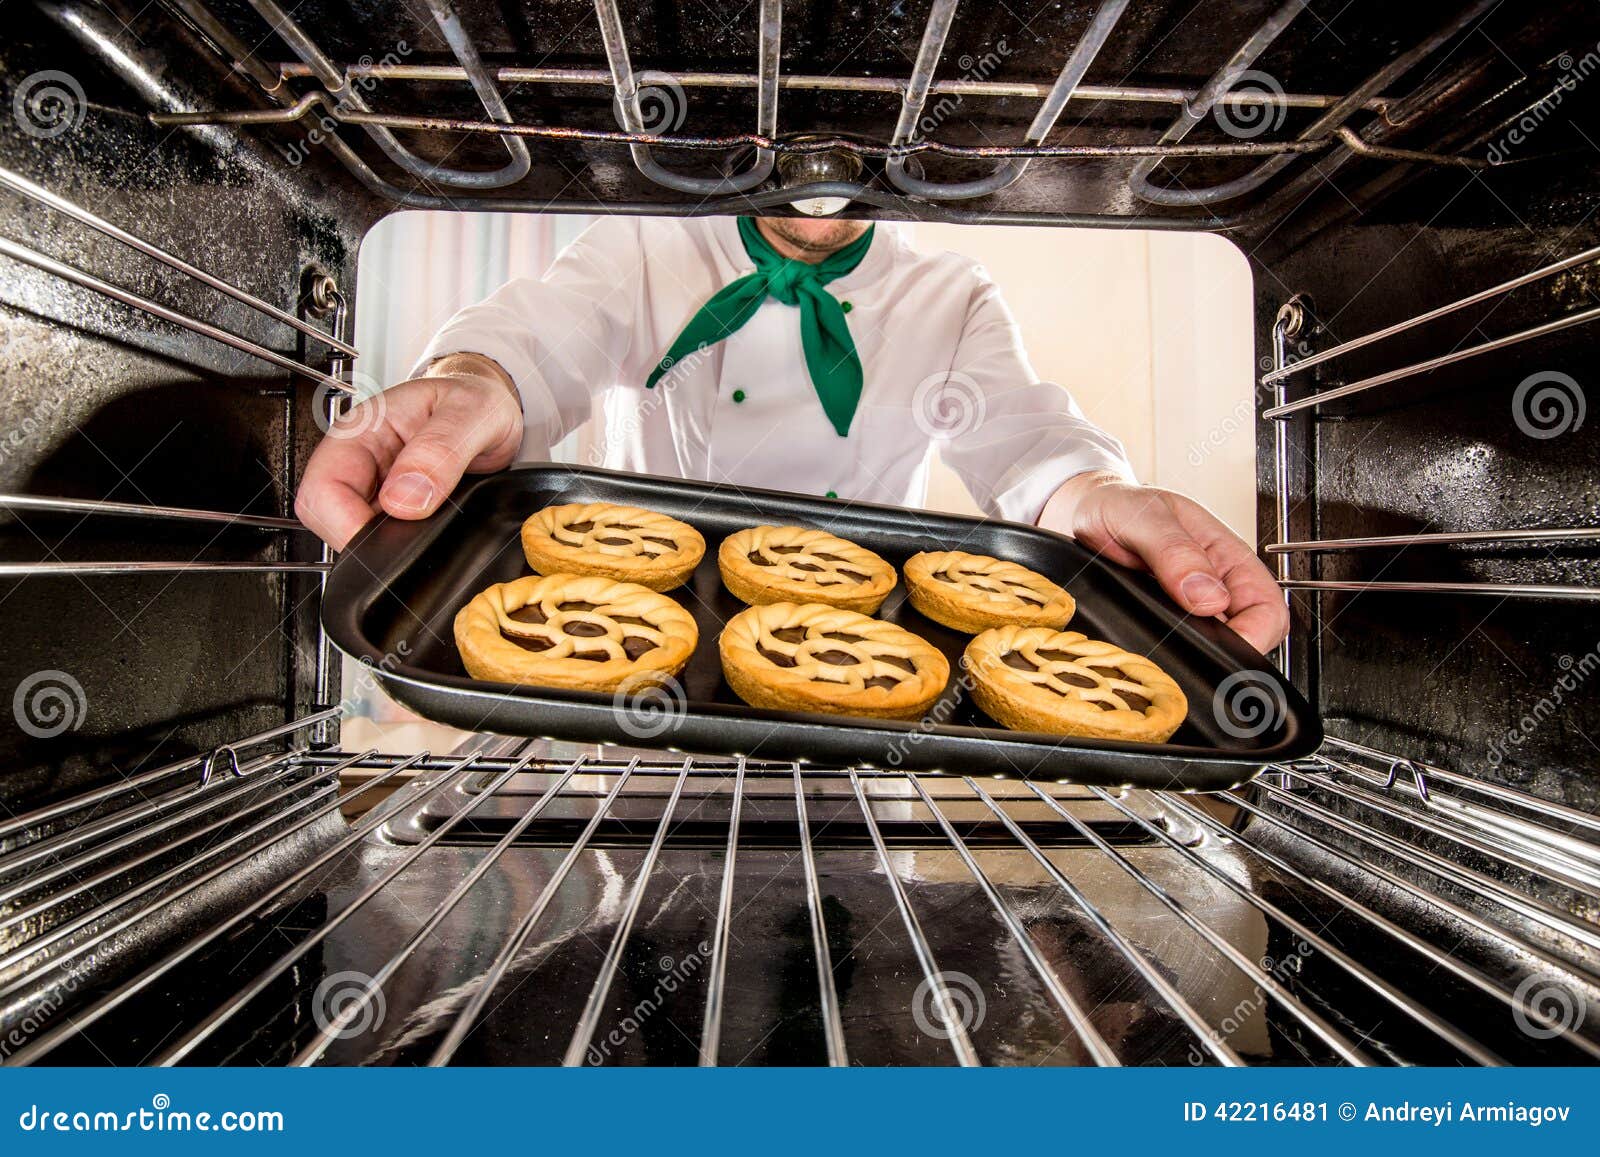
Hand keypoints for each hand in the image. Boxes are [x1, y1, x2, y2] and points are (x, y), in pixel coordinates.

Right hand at [295, 353, 522, 548]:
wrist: (494, 406)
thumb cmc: (476, 397)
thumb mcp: (470, 413)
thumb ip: (440, 451)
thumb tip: (404, 499)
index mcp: (360, 430)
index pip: (322, 488)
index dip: (346, 524)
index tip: (388, 540)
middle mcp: (358, 461)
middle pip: (328, 518)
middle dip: (366, 540)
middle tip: (416, 538)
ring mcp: (374, 487)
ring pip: (354, 533)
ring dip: (389, 543)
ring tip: (431, 527)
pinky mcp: (392, 507)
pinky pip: (383, 537)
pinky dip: (405, 544)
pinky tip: (431, 531)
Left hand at [1039, 471, 1289, 653]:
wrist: (1084, 513)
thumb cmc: (1119, 505)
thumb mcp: (1145, 518)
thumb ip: (1175, 552)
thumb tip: (1210, 597)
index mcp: (1227, 557)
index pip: (1269, 609)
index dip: (1255, 635)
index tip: (1221, 645)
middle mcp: (1217, 587)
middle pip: (1250, 638)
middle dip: (1225, 654)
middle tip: (1185, 653)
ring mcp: (1191, 608)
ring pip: (1214, 649)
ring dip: (1194, 657)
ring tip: (1164, 651)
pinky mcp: (1166, 623)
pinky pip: (1181, 649)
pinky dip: (1171, 656)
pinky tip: (1151, 651)